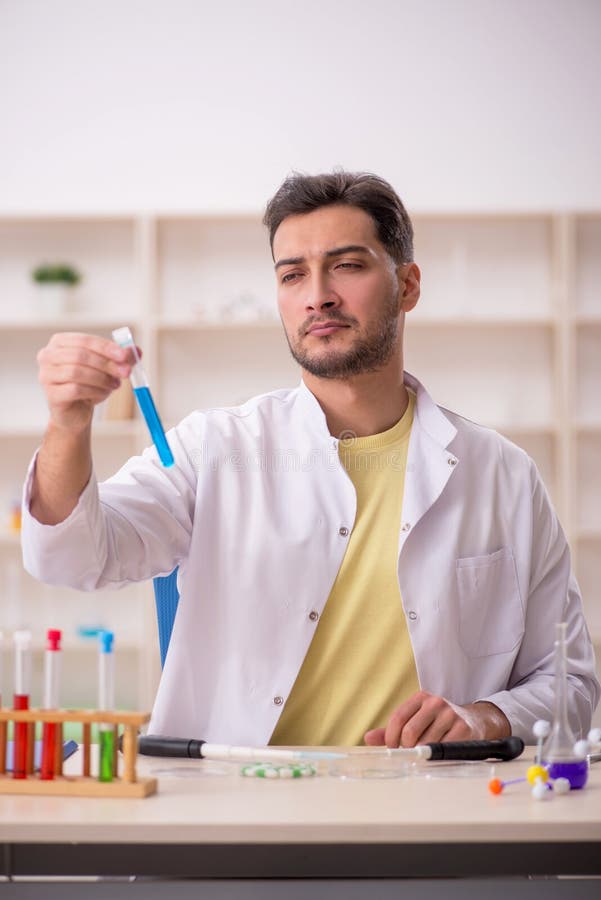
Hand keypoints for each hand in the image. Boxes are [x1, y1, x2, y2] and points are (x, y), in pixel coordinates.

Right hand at [37, 332, 134, 431]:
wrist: (76, 412)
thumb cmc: (89, 384)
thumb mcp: (107, 368)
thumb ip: (121, 358)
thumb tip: (136, 350)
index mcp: (60, 342)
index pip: (84, 340)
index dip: (106, 347)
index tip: (125, 355)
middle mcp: (48, 356)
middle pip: (80, 355)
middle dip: (106, 364)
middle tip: (125, 373)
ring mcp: (46, 375)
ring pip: (77, 372)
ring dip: (101, 379)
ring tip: (114, 385)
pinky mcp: (51, 395)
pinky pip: (75, 390)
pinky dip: (94, 391)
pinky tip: (102, 394)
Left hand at [363, 690, 510, 746]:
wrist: (473, 721)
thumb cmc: (437, 723)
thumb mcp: (415, 720)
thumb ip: (390, 730)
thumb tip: (368, 739)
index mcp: (420, 698)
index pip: (397, 718)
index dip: (390, 737)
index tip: (392, 748)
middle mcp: (435, 702)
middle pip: (409, 732)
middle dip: (406, 748)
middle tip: (409, 754)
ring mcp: (450, 714)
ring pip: (426, 743)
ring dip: (421, 755)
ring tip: (423, 755)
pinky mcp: (463, 728)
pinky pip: (443, 749)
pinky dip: (436, 757)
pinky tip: (437, 756)